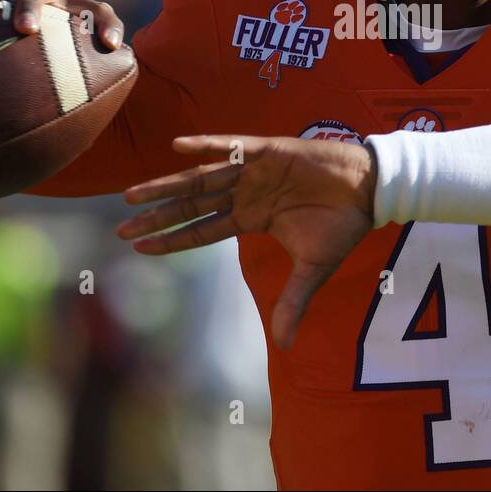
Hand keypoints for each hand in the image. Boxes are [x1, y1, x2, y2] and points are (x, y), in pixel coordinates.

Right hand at [0, 0, 124, 49]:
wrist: (16, 31)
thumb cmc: (49, 47)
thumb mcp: (77, 50)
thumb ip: (96, 52)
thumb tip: (112, 53)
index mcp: (68, 3)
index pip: (92, 7)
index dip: (104, 22)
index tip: (107, 45)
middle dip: (30, 6)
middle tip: (25, 30)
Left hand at [117, 135, 377, 348]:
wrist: (370, 190)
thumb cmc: (342, 225)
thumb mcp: (312, 269)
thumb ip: (293, 302)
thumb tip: (283, 345)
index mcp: (251, 217)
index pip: (202, 230)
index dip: (171, 240)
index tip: (139, 249)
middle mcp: (244, 193)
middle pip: (190, 205)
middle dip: (156, 217)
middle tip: (120, 228)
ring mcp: (253, 171)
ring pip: (200, 179)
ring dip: (166, 186)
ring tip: (131, 194)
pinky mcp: (267, 151)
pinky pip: (232, 147)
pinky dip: (207, 146)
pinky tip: (177, 147)